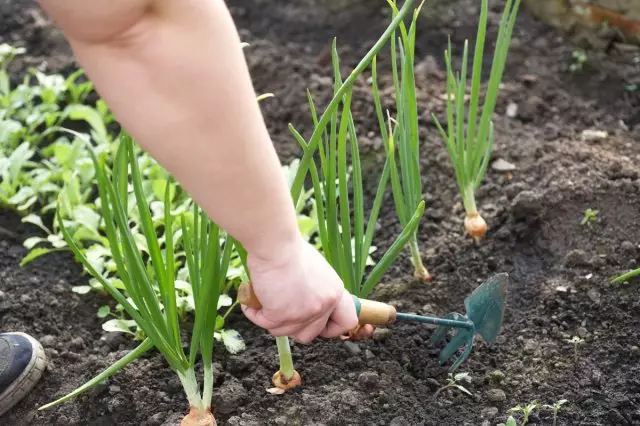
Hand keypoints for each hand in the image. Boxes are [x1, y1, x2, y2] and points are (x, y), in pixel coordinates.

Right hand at [240, 238, 357, 342]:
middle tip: (280, 312)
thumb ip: (315, 289)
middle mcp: (323, 305)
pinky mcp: (281, 316)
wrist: (275, 245)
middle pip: (310, 334)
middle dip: (293, 326)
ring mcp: (303, 313)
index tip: (318, 325)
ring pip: (284, 332)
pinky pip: (265, 323)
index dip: (331, 328)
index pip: (346, 321)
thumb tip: (303, 300)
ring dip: (271, 320)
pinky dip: (255, 313)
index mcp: (334, 292)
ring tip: (262, 301)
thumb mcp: (314, 271)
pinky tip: (250, 302)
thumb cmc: (289, 249)